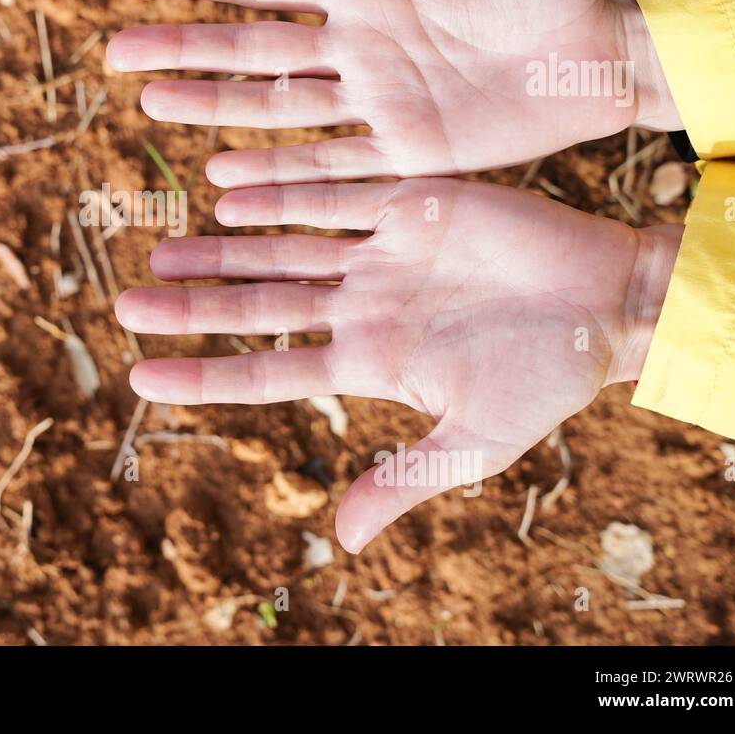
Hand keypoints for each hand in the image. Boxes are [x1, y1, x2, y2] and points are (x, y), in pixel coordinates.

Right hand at [107, 0, 681, 186]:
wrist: (603, 48)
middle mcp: (355, 49)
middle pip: (249, 50)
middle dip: (182, 49)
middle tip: (115, 53)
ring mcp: (375, 103)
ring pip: (274, 108)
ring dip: (212, 108)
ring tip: (152, 104)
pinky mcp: (405, 151)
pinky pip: (327, 164)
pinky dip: (275, 175)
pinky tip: (224, 178)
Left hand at [113, 178, 680, 551]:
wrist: (608, 304)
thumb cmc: (546, 380)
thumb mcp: (475, 443)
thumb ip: (405, 482)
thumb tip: (342, 542)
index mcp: (367, 362)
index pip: (264, 373)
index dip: (201, 374)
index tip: (138, 374)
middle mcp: (360, 308)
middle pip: (256, 305)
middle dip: (192, 305)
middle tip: (126, 302)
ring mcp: (379, 255)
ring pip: (279, 248)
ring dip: (221, 249)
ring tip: (160, 248)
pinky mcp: (409, 206)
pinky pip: (330, 198)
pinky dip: (280, 194)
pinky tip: (226, 192)